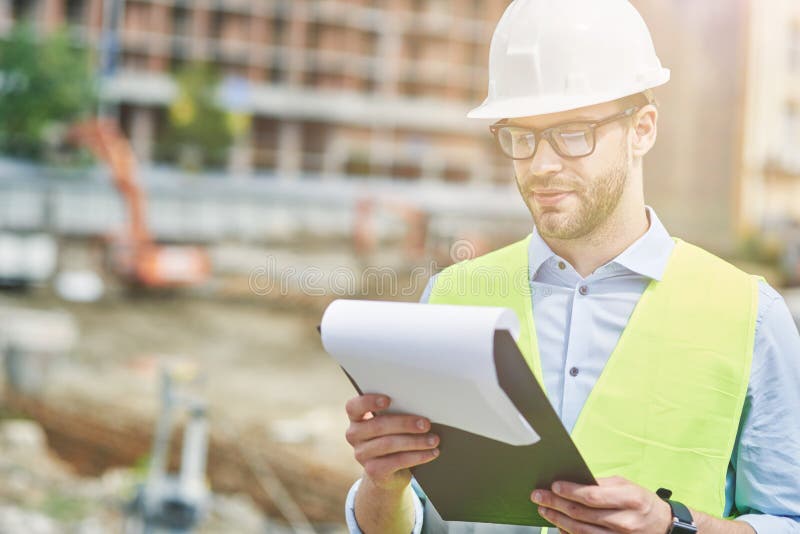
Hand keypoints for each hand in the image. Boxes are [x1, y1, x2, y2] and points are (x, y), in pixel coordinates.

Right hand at [345, 394, 439, 491]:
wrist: (388, 474)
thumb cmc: (393, 439)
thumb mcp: (391, 425)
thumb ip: (396, 414)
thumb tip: (421, 407)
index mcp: (357, 418)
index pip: (354, 407)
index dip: (369, 402)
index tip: (388, 400)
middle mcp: (354, 436)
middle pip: (378, 426)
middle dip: (405, 424)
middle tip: (426, 424)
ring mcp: (361, 455)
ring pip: (389, 444)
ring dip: (415, 441)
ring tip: (433, 440)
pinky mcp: (373, 471)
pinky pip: (397, 461)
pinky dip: (417, 456)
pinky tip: (431, 453)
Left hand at [530, 476, 672, 533]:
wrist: (663, 526)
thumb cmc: (641, 501)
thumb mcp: (626, 485)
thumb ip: (601, 485)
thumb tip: (572, 482)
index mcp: (630, 499)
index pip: (593, 496)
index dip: (570, 491)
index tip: (553, 486)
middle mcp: (625, 521)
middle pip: (583, 514)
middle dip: (556, 504)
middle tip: (538, 496)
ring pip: (581, 531)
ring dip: (558, 520)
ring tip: (544, 510)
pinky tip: (558, 525)